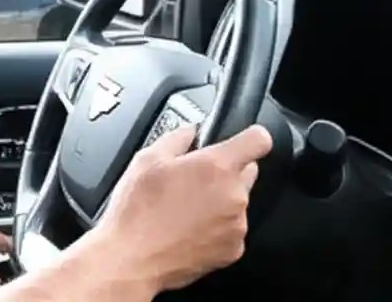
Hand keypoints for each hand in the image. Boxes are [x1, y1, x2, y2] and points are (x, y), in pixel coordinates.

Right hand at [89, 124, 272, 292]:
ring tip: (184, 208)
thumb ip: (177, 137)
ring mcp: (237, 225)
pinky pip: (232, 229)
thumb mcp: (147, 159)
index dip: (251, 136)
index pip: (259, 140)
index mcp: (216, 167)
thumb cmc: (137, 211)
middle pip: (248, 171)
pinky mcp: (233, 249)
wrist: (133, 259)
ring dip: (219, 200)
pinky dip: (216, 227)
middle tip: (193, 179)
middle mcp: (234, 196)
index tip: (244, 140)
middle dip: (225, 171)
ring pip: (237, 202)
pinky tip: (188, 228)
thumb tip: (190, 131)